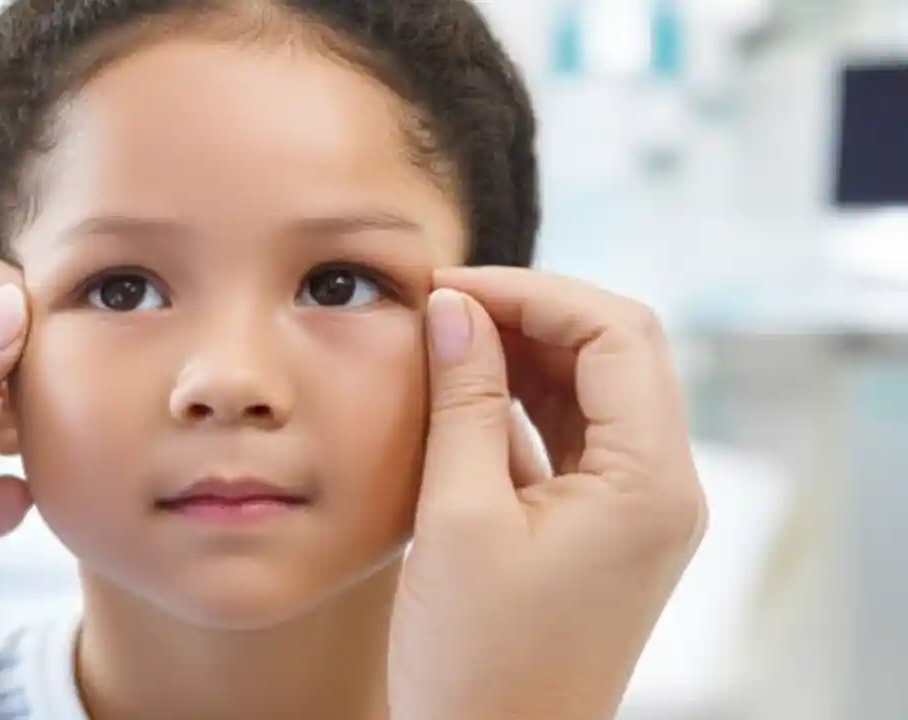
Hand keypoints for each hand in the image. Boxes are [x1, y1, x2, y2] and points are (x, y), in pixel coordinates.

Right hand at [388, 268, 707, 719]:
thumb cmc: (477, 663)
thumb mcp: (458, 519)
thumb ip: (463, 403)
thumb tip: (454, 308)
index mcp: (650, 482)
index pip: (615, 333)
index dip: (532, 292)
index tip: (451, 286)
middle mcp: (659, 489)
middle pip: (612, 353)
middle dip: (528, 315)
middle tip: (443, 306)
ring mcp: (631, 510)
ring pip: (589, 392)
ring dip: (520, 356)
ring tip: (443, 340)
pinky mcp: (596, 530)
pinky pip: (567, 439)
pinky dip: (517, 406)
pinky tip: (457, 396)